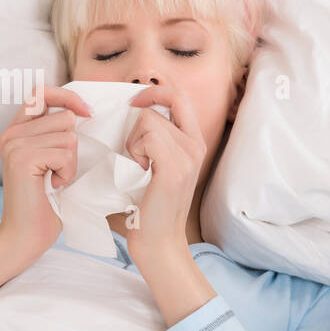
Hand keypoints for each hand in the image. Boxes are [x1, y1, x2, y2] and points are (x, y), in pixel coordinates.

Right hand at [0, 83, 93, 261]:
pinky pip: (64, 152)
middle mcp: (11, 132)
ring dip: (70, 162)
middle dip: (72, 145)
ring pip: (67, 135)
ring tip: (54, 179)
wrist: (26, 235)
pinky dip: (67, 172)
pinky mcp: (22, 158)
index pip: (41, 92)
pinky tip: (53, 185)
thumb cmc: (46, 203)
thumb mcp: (52, 161)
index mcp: (17, 130)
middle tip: (58, 170)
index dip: (68, 96)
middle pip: (64, 116)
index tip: (87, 112)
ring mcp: (14, 143)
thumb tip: (82, 111)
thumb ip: (57, 135)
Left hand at [121, 84, 207, 269]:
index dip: (155, 90)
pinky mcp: (174, 169)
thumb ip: (157, 138)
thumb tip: (135, 109)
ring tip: (138, 163)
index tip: (134, 102)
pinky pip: (148, 137)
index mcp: (194, 143)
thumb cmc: (150, 204)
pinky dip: (135, 150)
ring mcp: (188, 157)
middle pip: (162, 104)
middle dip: (139, 116)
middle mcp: (196, 146)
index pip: (180, 96)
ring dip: (133, 139)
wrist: (158, 240)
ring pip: (150, 121)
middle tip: (134, 141)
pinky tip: (139, 169)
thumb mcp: (159, 164)